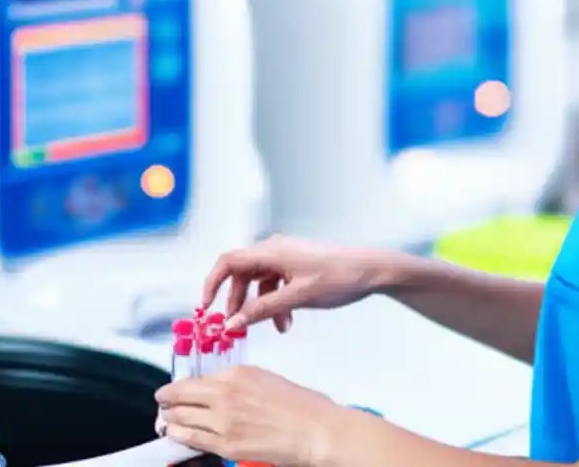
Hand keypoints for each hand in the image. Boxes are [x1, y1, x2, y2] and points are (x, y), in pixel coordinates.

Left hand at [156, 366, 344, 465]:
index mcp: (236, 374)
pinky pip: (192, 439)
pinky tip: (175, 435)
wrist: (315, 431)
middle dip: (167, 403)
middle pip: (179, 398)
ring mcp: (223, 421)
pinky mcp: (226, 445)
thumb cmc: (301, 406)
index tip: (170, 391)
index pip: (192, 381)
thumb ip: (237, 382)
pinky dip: (180, 436)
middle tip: (163, 405)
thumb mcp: (265, 379)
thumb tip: (217, 390)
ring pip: (180, 420)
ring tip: (166, 421)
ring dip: (169, 420)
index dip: (175, 388)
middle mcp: (224, 394)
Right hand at [203, 235, 391, 332]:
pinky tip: (288, 322)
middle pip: (242, 275)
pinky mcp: (297, 266)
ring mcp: (286, 257)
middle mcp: (274, 250)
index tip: (207, 307)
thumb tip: (233, 322)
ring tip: (277, 328)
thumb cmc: (339, 277)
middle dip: (238, 302)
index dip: (212, 283)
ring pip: (260, 283)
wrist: (371, 270)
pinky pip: (276, 284)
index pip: (228, 262)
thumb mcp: (298, 297)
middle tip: (236, 326)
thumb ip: (263, 310)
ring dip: (261, 307)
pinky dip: (276, 303)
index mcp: (271, 251)